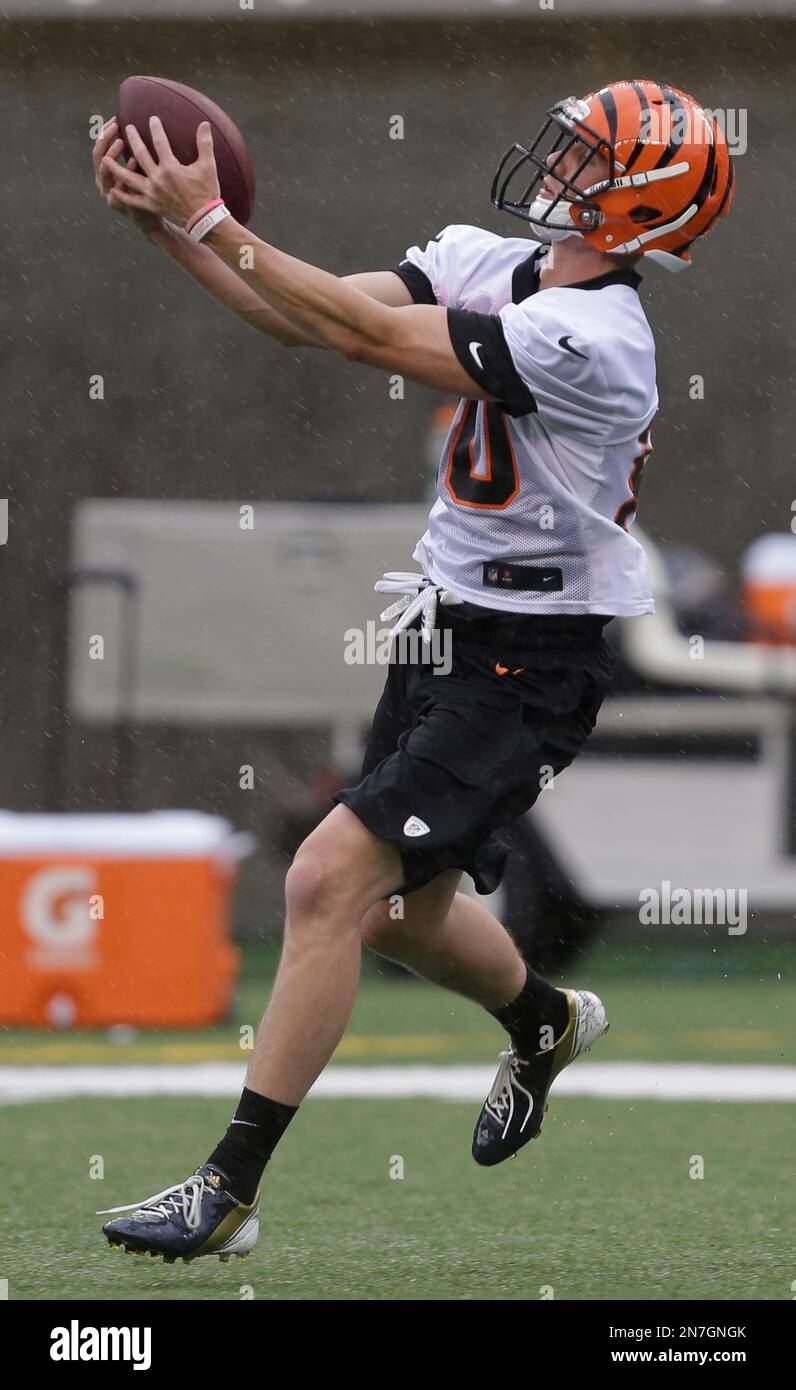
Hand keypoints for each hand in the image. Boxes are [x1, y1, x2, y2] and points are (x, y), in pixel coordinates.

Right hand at [93, 118, 163, 236]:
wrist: (150, 219)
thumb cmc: (144, 191)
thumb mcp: (135, 168)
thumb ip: (132, 151)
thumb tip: (137, 126)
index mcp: (104, 171)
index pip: (99, 146)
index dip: (104, 132)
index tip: (115, 119)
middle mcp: (102, 181)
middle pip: (97, 155)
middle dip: (105, 139)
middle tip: (116, 126)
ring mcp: (109, 193)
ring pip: (104, 171)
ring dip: (112, 155)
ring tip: (121, 141)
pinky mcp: (120, 204)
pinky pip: (120, 187)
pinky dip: (126, 173)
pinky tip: (134, 162)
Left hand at [101, 117, 220, 227]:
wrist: (204, 219)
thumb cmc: (207, 192)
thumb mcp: (208, 166)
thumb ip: (204, 144)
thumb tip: (204, 123)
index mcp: (171, 167)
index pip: (160, 143)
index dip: (156, 129)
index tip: (152, 119)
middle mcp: (158, 178)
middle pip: (140, 155)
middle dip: (133, 139)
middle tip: (126, 128)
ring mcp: (152, 193)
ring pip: (129, 178)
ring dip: (116, 167)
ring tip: (105, 159)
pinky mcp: (151, 205)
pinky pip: (133, 200)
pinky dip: (122, 195)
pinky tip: (113, 189)